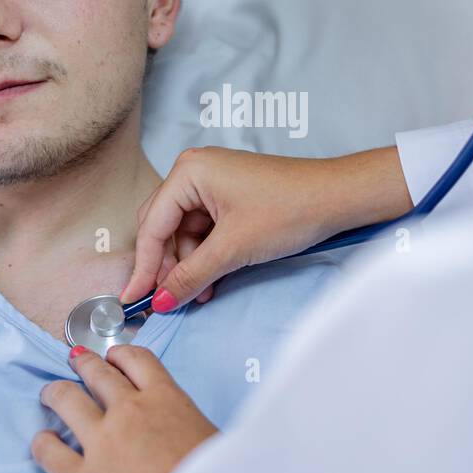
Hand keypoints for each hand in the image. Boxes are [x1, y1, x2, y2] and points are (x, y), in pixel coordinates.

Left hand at [31, 344, 217, 472]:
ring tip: (50, 394)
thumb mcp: (208, 436)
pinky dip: (43, 444)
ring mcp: (101, 441)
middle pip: (97, 373)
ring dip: (55, 392)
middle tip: (77, 362)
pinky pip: (49, 452)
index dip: (119, 354)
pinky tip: (43, 443)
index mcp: (166, 398)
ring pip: (67, 400)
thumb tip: (178, 430)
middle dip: (84, 364)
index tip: (112, 356)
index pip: (136, 359)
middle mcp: (129, 411)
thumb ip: (184, 423)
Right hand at [122, 145, 412, 310]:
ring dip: (190, 265)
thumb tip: (159, 301)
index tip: (133, 299)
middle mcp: (195, 171)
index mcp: (189, 171)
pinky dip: (207, 256)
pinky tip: (213, 279)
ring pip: (185, 233)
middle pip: (164, 227)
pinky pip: (205, 230)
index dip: (143, 267)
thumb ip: (191, 275)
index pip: (152, 225)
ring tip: (201, 294)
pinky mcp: (230, 196)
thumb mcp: (233, 248)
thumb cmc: (288, 211)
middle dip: (167, 266)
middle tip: (167, 300)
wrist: (338, 199)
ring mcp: (213, 182)